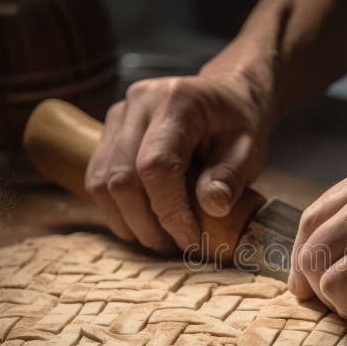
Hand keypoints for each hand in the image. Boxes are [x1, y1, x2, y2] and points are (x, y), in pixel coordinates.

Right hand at [85, 67, 269, 253]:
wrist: (225, 97)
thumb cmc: (238, 124)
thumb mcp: (248, 149)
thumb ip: (231, 177)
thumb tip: (212, 208)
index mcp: (177, 101)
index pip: (156, 166)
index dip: (170, 211)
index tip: (191, 241)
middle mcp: (139, 102)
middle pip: (122, 178)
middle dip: (146, 225)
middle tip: (174, 248)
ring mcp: (119, 115)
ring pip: (102, 182)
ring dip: (128, 221)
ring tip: (160, 239)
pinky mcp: (109, 131)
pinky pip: (98, 179)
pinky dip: (117, 209)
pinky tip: (144, 223)